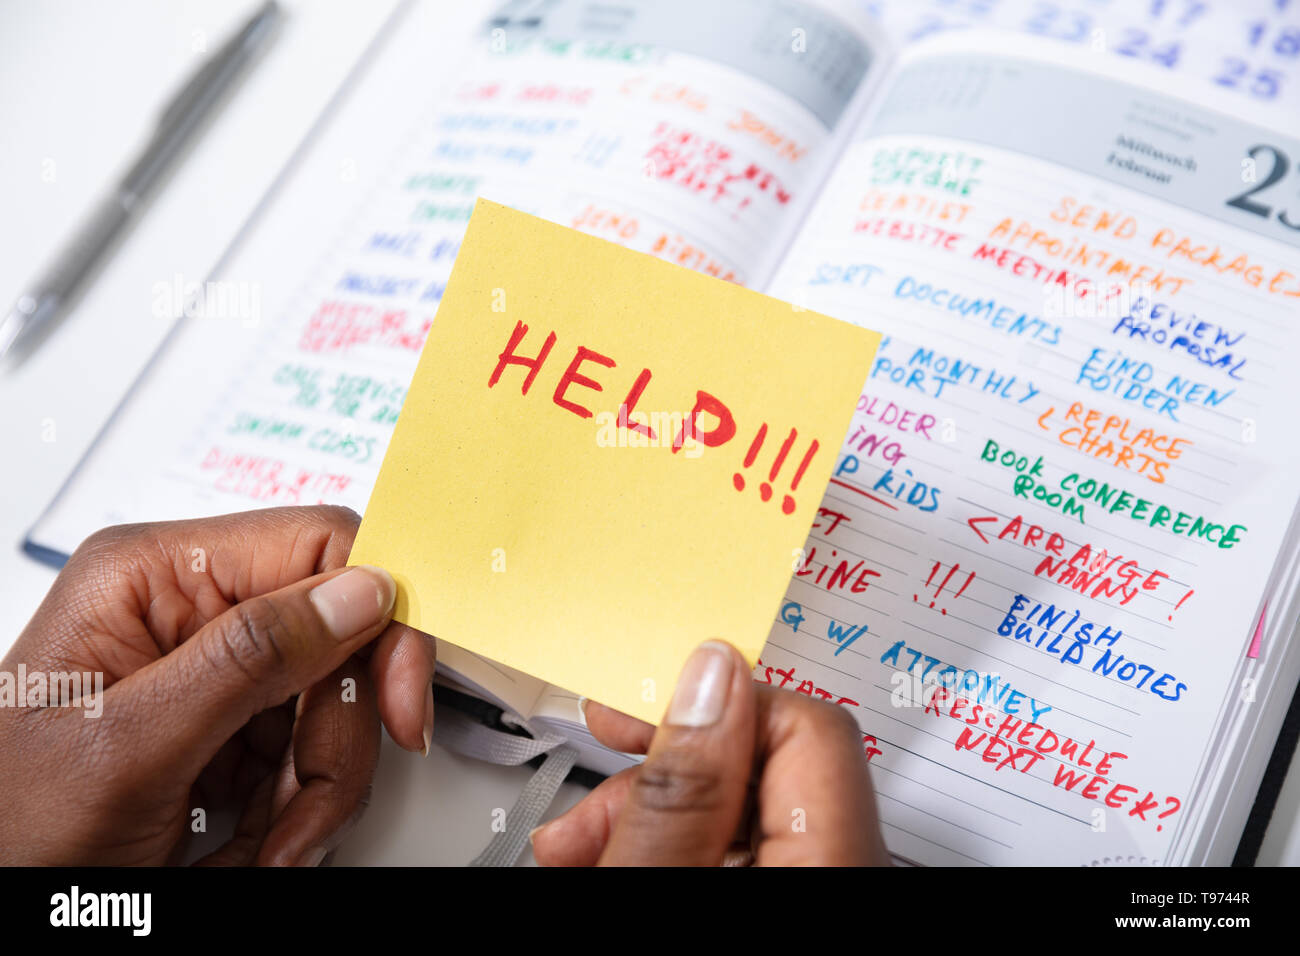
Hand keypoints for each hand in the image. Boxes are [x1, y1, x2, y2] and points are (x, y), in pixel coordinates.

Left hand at [0, 505, 433, 865]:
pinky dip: (297, 811)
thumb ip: (248, 659)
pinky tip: (245, 843)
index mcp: (155, 576)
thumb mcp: (128, 747)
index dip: (379, 619)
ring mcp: (212, 673)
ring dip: (315, 789)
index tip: (398, 701)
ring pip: (334, 707)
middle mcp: (190, 611)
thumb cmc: (6, 832)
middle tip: (300, 810)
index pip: (319, 547)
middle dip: (332, 739)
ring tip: (258, 844)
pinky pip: (309, 754)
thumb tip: (360, 590)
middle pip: (338, 643)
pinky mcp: (227, 727)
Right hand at [531, 640, 889, 865]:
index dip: (716, 704)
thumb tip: (708, 675)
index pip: (809, 725)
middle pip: (767, 766)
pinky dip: (674, 845)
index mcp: (834, 861)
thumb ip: (681, 789)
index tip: (642, 707)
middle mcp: (842, 866)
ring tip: (579, 845)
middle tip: (596, 785)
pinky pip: (737, 850)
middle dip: (662, 767)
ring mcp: (815, 880)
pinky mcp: (784, 894)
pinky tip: (610, 857)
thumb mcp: (653, 881)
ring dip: (651, 812)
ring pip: (741, 811)